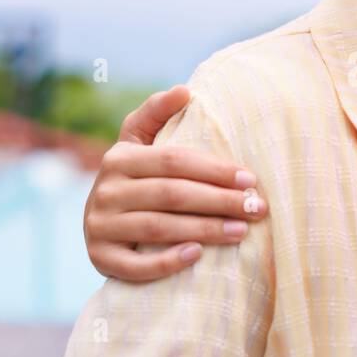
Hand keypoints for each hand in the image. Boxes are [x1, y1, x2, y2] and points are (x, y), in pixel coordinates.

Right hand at [84, 85, 268, 280]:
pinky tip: (198, 255)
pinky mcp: (99, 259)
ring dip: (204, 230)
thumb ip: (156, 113)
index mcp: (118, 158)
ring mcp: (99, 227)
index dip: (215, 170)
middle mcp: (105, 191)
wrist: (100, 224)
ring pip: (158, 229)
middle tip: (257, 209)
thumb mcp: (137, 141)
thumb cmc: (135, 177)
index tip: (251, 179)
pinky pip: (135, 266)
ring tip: (241, 231)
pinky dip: (167, 262)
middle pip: (171, 194)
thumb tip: (185, 90)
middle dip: (219, 201)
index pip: (173, 161)